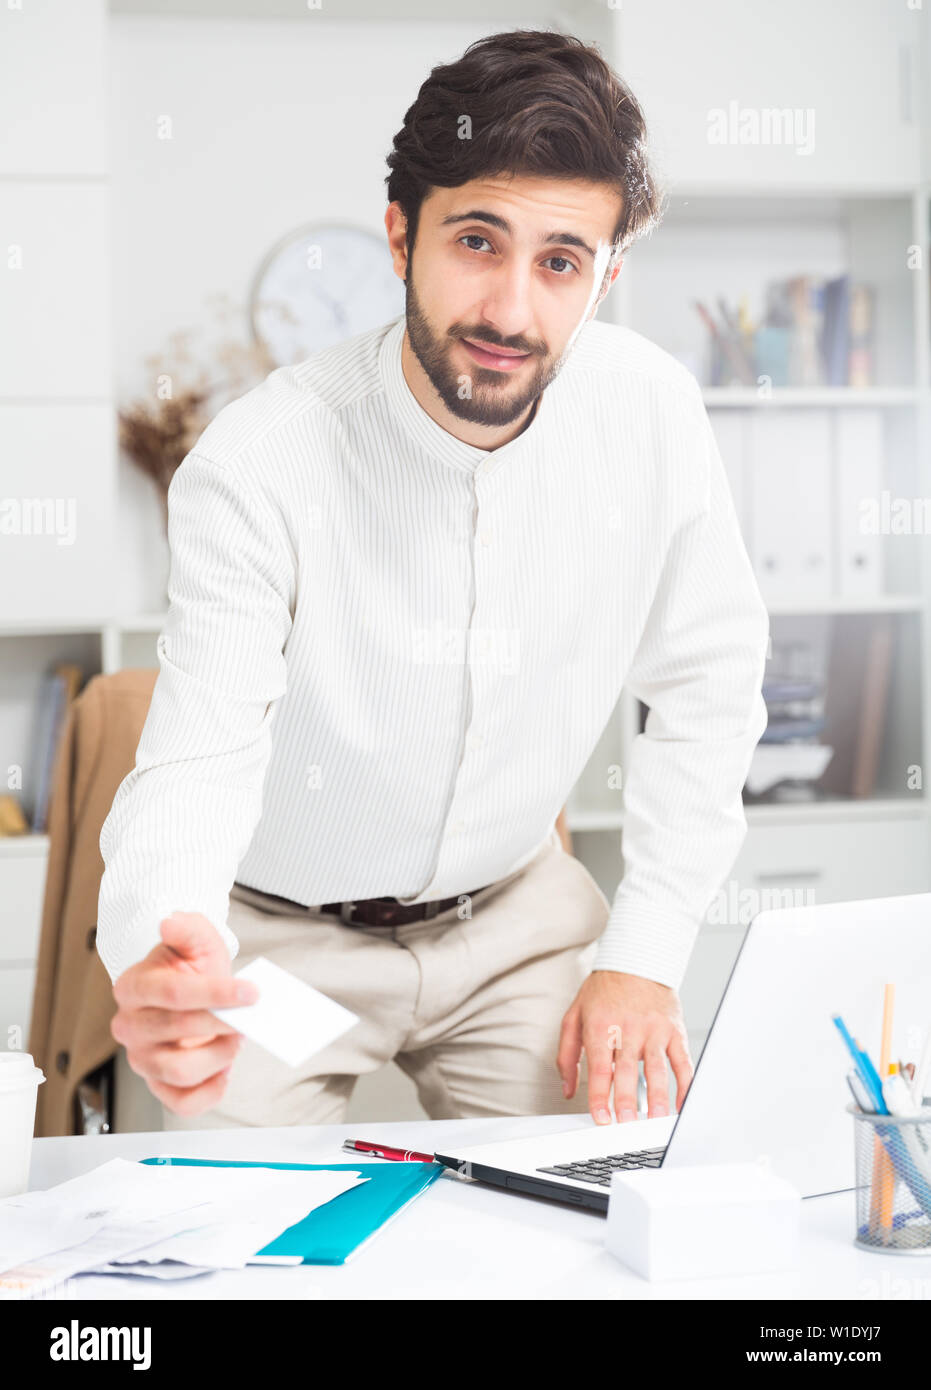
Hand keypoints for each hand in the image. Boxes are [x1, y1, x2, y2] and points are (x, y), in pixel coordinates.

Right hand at [110, 911, 257, 1116]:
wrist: (194, 992)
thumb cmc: (192, 968)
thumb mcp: (196, 940)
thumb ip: (187, 928)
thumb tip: (170, 923)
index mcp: (132, 987)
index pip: (172, 992)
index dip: (215, 992)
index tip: (252, 992)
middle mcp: (129, 1026)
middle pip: (175, 1029)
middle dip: (220, 1023)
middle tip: (249, 1017)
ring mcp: (141, 1059)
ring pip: (177, 1071)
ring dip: (217, 1056)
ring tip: (237, 1040)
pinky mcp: (157, 1085)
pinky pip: (181, 1103)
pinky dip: (209, 1093)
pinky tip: (226, 1071)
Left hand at [557, 970, 692, 1123]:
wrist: (635, 959)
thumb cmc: (603, 991)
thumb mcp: (574, 1015)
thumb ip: (567, 1054)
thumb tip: (568, 1089)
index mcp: (601, 1026)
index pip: (600, 1067)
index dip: (600, 1095)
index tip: (601, 1118)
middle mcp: (628, 1028)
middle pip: (628, 1070)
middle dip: (628, 1100)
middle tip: (627, 1124)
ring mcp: (654, 1029)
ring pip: (657, 1067)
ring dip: (658, 1096)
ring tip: (656, 1119)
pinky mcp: (674, 1029)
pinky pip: (682, 1060)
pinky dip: (684, 1083)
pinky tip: (681, 1102)